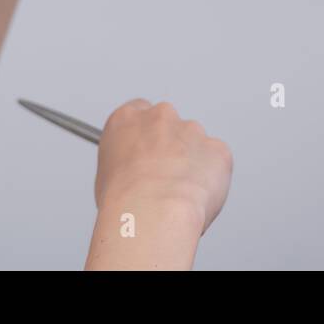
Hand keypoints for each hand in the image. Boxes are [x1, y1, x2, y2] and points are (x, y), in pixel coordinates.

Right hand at [93, 99, 232, 235]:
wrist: (152, 212)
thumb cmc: (125, 200)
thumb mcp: (105, 176)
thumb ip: (125, 161)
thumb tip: (134, 176)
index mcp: (127, 119)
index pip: (139, 111)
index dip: (146, 136)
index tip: (148, 152)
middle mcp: (160, 117)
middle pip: (170, 125)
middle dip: (171, 147)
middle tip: (165, 177)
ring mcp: (192, 130)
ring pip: (196, 143)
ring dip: (192, 162)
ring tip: (180, 194)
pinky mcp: (217, 148)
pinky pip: (217, 161)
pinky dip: (212, 177)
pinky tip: (197, 195)